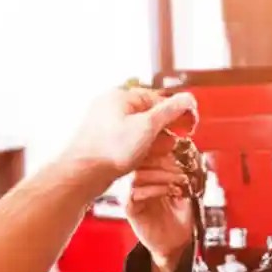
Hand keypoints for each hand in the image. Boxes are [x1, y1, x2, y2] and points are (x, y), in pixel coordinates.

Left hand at [59, 87, 197, 184]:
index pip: (156, 98)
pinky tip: (144, 160)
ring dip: (154, 141)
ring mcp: (105, 126)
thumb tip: (187, 100)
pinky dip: (139, 149)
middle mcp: (110, 108)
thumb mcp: (147, 127)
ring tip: (161, 152)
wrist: (82, 175)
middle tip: (176, 140)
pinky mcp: (103, 143)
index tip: (188, 122)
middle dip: (165, 128)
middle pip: (148, 114)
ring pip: (138, 130)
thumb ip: (170, 111)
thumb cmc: (109, 150)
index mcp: (119, 97)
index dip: (175, 111)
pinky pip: (127, 143)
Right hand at [125, 147, 194, 271]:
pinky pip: (134, 193)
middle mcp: (135, 182)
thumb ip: (179, 171)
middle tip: (181, 170)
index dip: (161, 150)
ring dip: (161, 175)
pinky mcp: (130, 209)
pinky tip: (170, 192)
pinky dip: (154, 189)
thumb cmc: (179, 216)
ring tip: (179, 181)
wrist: (176, 243)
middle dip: (163, 162)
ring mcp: (130, 195)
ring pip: (137, 175)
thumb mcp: (183, 188)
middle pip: (139, 161)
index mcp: (146, 174)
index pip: (146, 154)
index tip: (178, 154)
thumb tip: (183, 153)